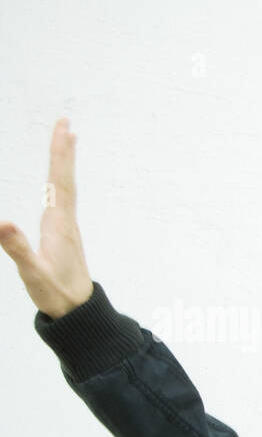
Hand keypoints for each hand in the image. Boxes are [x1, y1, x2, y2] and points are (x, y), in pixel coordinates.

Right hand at [0, 118, 94, 318]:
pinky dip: (60, 182)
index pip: (59, 183)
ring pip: (65, 188)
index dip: (60, 155)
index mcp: (58, 225)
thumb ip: (17, 250)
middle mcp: (66, 222)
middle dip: (63, 151)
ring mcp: (66, 228)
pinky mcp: (64, 235)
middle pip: (64, 180)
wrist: (79, 314)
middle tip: (65, 122)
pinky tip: (59, 182)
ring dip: (64, 164)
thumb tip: (2, 223)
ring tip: (67, 141)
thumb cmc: (57, 295)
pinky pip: (62, 200)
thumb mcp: (33, 274)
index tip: (64, 129)